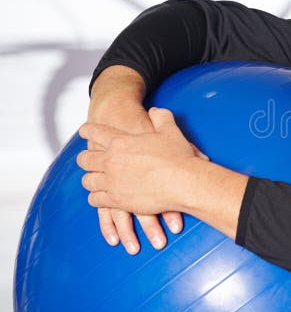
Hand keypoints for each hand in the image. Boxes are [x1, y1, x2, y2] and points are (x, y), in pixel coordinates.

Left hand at [87, 66, 182, 253]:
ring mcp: (112, 181)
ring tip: (93, 180)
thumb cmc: (179, 157)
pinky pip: (95, 199)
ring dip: (90, 180)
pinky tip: (100, 197)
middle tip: (86, 160)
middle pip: (85, 159)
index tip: (84, 131)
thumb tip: (155, 111)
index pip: (94, 132)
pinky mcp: (117, 200)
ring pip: (88, 181)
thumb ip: (161, 117)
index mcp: (121, 142)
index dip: (88, 131)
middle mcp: (112, 161)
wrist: (185, 183)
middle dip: (85, 159)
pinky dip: (96, 198)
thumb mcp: (171, 130)